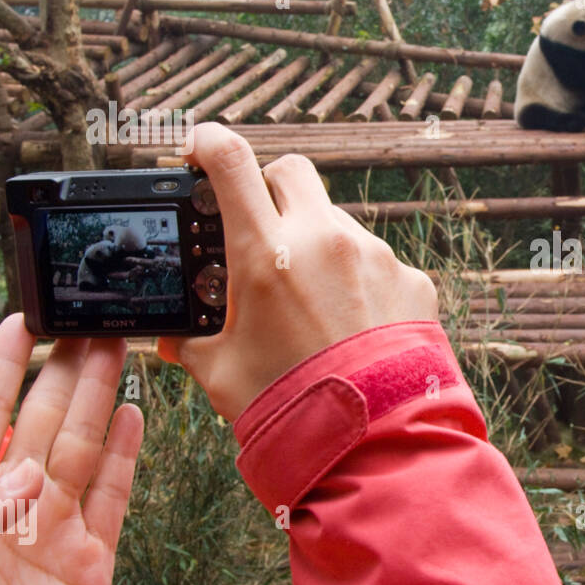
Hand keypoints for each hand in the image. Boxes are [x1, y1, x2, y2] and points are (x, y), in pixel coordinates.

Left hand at [0, 316, 142, 584]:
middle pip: (45, 420)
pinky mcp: (92, 561)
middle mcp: (11, 505)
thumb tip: (26, 475)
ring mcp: (54, 530)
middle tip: (91, 322)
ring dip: (100, 397)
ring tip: (117, 349)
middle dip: (65, 368)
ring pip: (83, 447)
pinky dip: (128, 455)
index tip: (21, 320)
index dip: (1, 368)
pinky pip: (115, 497)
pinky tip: (134, 416)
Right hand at [158, 123, 439, 420]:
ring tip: (309, 303)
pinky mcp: (411, 279)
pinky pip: (377, 263)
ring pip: (337, 221)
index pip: (230, 161)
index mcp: (266, 253)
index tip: (197, 148)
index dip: (207, 143)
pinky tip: (352, 326)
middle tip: (258, 227)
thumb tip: (172, 338)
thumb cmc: (290, 406)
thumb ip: (192, 342)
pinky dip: (358, 281)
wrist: (373, 442)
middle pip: (291, 171)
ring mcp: (374, 256)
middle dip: (270, 188)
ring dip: (316, 244)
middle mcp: (323, 240)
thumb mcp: (220, 371)